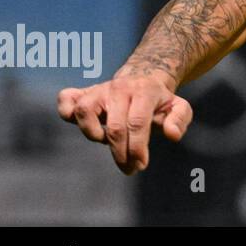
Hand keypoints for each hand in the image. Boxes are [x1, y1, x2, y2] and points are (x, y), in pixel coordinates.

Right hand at [57, 74, 193, 174]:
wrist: (143, 77)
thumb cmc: (159, 100)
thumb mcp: (178, 106)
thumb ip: (179, 119)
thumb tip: (172, 135)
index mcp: (144, 91)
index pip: (137, 123)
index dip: (137, 148)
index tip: (140, 165)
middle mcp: (119, 88)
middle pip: (114, 126)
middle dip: (121, 153)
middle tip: (129, 167)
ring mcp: (99, 89)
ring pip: (84, 110)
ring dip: (92, 133)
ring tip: (105, 140)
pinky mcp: (83, 92)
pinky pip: (66, 99)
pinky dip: (66, 112)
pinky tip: (83, 125)